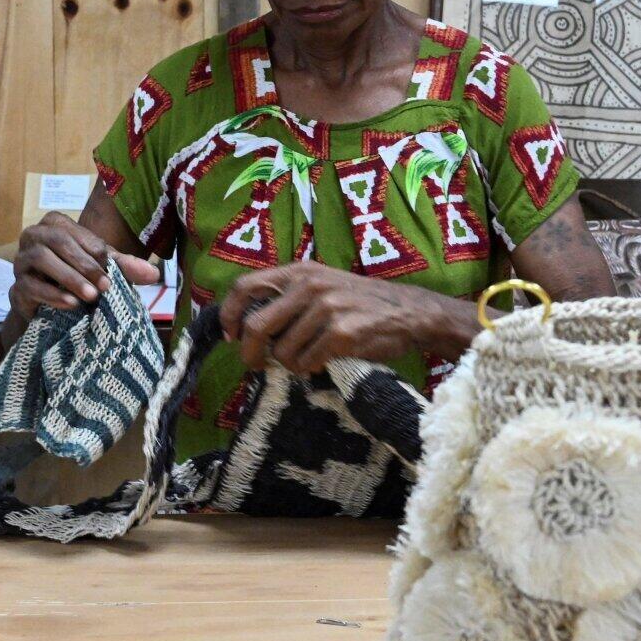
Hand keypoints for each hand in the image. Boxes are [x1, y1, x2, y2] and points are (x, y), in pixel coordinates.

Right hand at [10, 213, 160, 314]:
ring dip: (68, 278)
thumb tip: (154, 273)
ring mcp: (21, 262)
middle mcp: (33, 237)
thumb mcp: (102, 270)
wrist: (50, 310)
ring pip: (40, 259)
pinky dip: (52, 295)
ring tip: (90, 296)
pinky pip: (29, 286)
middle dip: (83, 264)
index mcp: (54, 225)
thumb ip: (125, 267)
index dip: (94, 250)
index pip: (74, 232)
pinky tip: (71, 304)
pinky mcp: (16, 287)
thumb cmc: (78, 279)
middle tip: (105, 286)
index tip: (111, 270)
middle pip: (55, 241)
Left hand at [217, 259, 475, 374]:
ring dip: (289, 364)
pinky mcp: (343, 333)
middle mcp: (310, 285)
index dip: (230, 314)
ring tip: (306, 360)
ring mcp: (327, 308)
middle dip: (251, 353)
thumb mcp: (323, 285)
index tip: (231, 336)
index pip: (246, 287)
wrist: (410, 312)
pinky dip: (311, 368)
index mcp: (300, 271)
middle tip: (256, 364)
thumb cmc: (362, 304)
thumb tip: (248, 327)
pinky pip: (308, 362)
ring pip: (283, 351)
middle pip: (258, 326)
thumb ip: (290, 297)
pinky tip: (324, 362)